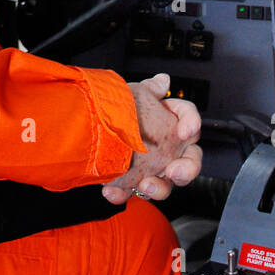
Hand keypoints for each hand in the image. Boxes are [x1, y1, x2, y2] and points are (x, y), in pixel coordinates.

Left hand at [103, 73, 201, 204]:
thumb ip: (151, 90)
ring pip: (166, 185)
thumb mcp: (132, 96)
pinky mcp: (131, 182)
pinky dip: (122, 194)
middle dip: (187, 169)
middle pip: (190, 161)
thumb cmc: (111, 111)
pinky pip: (131, 193)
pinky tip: (111, 191)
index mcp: (168, 123)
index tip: (184, 131)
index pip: (188, 118)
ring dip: (158, 188)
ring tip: (144, 185)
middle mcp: (165, 148)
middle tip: (173, 171)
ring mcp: (150, 168)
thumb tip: (163, 80)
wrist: (83, 128)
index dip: (191, 123)